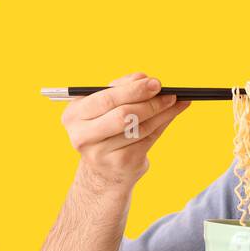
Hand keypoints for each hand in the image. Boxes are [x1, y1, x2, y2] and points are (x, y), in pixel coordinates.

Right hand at [61, 72, 192, 190]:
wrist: (103, 172)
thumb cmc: (106, 130)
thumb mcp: (106, 107)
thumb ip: (123, 90)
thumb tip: (147, 79)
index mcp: (73, 115)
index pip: (106, 99)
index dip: (133, 90)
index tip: (155, 82)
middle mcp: (82, 135)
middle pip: (122, 115)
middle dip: (149, 102)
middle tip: (169, 93)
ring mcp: (100, 153)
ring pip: (138, 127)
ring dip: (161, 112)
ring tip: (176, 101)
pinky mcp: (120, 164)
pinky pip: (146, 139)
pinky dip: (161, 124)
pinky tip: (171, 115)